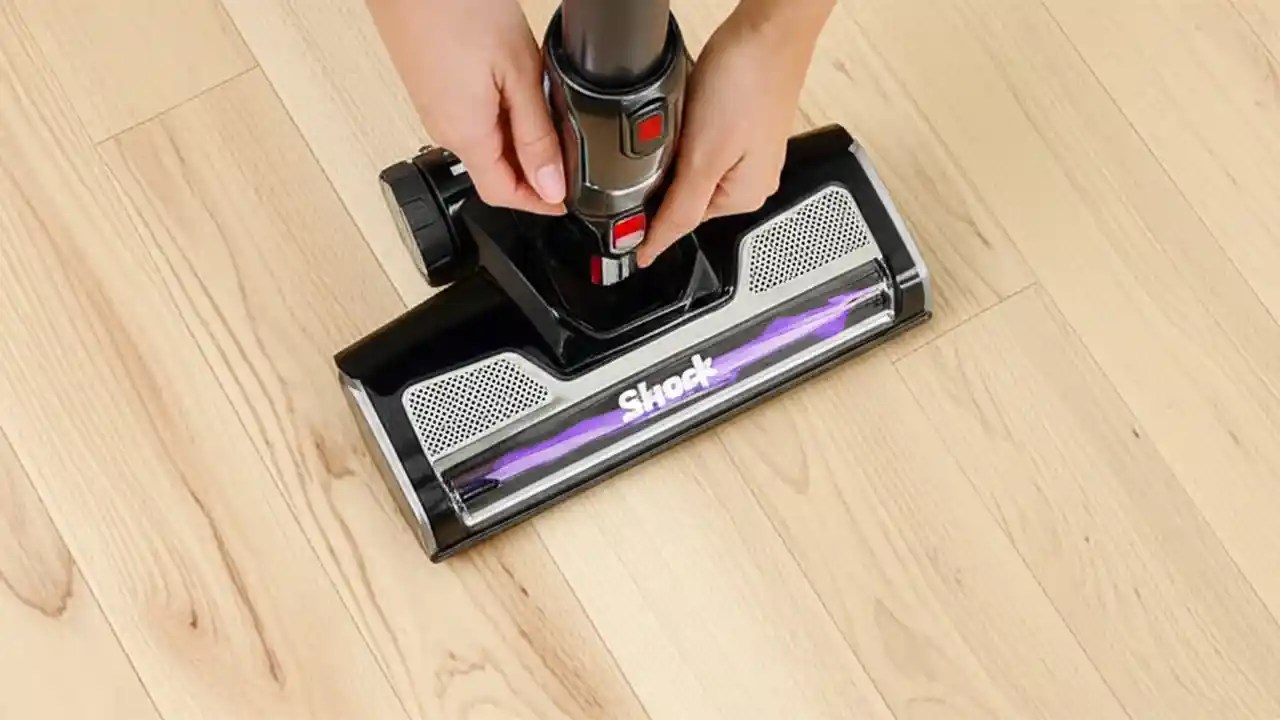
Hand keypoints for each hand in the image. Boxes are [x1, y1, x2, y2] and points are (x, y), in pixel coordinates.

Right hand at [369, 0, 565, 214]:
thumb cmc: (457, 7)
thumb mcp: (518, 72)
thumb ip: (536, 133)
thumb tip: (551, 185)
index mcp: (465, 134)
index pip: (503, 194)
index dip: (539, 203)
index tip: (569, 199)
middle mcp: (444, 128)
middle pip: (494, 172)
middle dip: (534, 174)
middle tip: (570, 156)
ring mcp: (435, 106)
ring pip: (484, 145)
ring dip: (518, 144)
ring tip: (550, 119)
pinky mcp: (433, 86)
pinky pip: (471, 120)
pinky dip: (500, 120)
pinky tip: (518, 92)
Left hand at [636, 4, 829, 266]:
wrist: (767, 27)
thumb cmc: (745, 83)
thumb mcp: (704, 157)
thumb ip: (679, 207)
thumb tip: (654, 249)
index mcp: (745, 198)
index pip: (683, 223)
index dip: (649, 218)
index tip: (622, 219)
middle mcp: (752, 181)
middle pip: (687, 198)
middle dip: (662, 181)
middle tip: (647, 152)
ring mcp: (750, 154)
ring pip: (692, 171)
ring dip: (673, 158)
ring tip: (669, 132)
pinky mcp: (743, 128)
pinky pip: (702, 146)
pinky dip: (686, 137)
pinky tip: (682, 118)